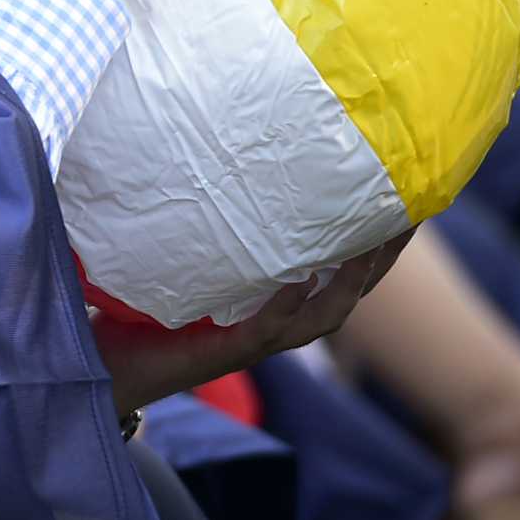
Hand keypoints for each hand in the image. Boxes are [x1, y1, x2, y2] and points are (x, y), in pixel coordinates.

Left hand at [91, 230, 412, 413]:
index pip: (341, 273)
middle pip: (349, 294)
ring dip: (347, 282)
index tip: (404, 202)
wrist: (112, 362)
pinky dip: (285, 304)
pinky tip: (300, 278)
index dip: (377, 244)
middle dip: (380, 260)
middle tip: (407, 218)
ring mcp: (256, 341)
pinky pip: (266, 328)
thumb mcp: (192, 258)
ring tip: (365, 246)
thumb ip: (212, 222)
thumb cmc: (150, 307)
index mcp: (278, 303)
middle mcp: (278, 325)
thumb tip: (214, 158)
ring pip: (321, 316)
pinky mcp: (226, 351)